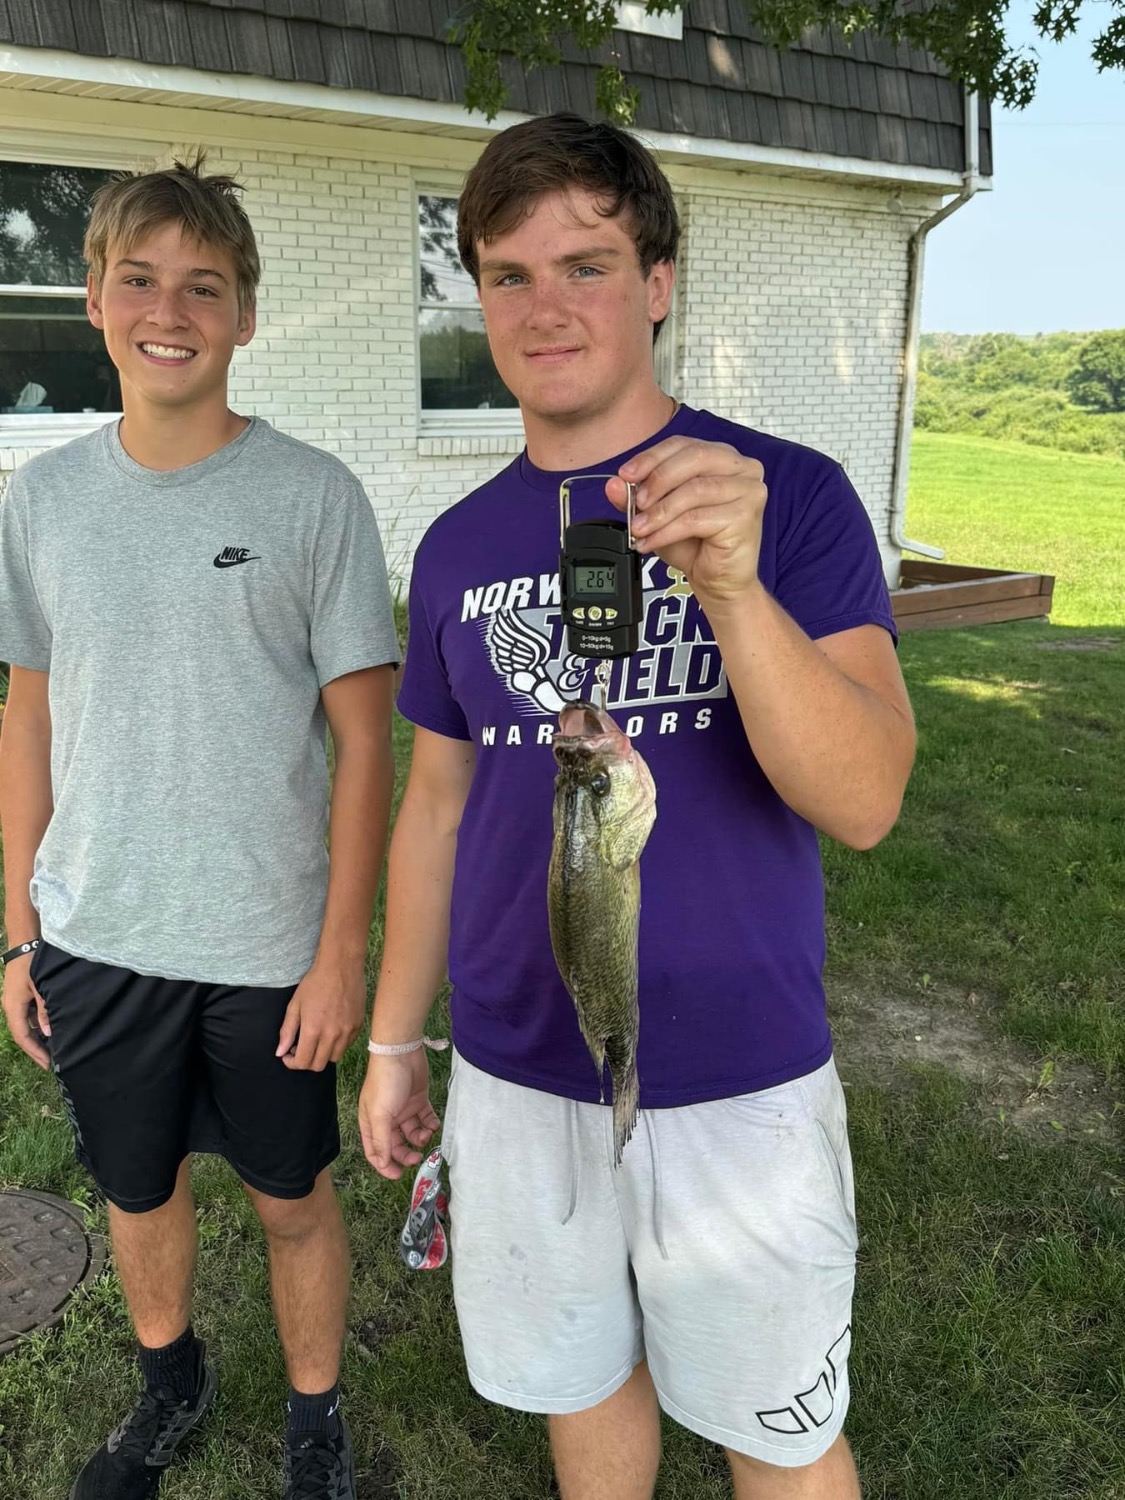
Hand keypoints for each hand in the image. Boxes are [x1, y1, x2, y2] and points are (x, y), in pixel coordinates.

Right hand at [1, 958, 50, 1069]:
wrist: (25, 943)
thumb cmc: (33, 964)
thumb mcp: (41, 987)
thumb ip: (45, 1010)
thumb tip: (48, 1033)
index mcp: (13, 1008)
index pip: (22, 1037)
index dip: (34, 1052)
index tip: (48, 1064)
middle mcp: (11, 1008)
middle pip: (22, 1034)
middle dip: (36, 1049)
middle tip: (51, 1063)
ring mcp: (15, 1002)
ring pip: (25, 1026)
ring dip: (37, 1038)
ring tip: (53, 1050)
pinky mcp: (21, 996)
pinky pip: (28, 1016)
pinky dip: (38, 1026)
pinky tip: (50, 1030)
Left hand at [275, 957, 364, 1071]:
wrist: (341, 966)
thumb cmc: (315, 983)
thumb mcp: (295, 1005)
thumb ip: (287, 1031)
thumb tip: (280, 1052)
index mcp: (313, 1030)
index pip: (303, 1062)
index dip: (292, 1063)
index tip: (288, 1055)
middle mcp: (332, 1035)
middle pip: (318, 1065)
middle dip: (306, 1061)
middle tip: (300, 1047)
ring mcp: (348, 1031)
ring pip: (334, 1058)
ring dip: (322, 1054)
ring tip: (316, 1040)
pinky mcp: (358, 1026)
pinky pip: (347, 1045)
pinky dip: (337, 1044)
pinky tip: (330, 1030)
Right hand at [358, 1050, 440, 1179]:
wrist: (401, 1051)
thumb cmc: (386, 1082)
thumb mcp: (380, 1114)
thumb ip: (382, 1140)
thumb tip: (382, 1164)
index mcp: (372, 1123)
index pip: (375, 1152)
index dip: (385, 1166)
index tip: (399, 1175)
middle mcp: (387, 1119)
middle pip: (396, 1145)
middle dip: (406, 1154)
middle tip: (417, 1157)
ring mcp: (403, 1110)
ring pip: (412, 1133)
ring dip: (420, 1138)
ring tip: (426, 1134)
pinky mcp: (418, 1100)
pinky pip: (425, 1119)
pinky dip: (430, 1124)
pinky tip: (433, 1123)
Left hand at [607, 437, 767, 607]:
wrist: (719, 581)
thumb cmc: (697, 544)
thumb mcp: (658, 515)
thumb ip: (636, 497)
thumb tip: (614, 484)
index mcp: (722, 457)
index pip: (683, 444)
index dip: (651, 457)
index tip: (625, 475)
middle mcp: (742, 468)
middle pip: (693, 458)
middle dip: (657, 480)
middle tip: (635, 503)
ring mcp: (748, 490)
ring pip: (694, 490)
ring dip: (659, 511)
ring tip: (638, 529)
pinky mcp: (745, 516)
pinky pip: (696, 518)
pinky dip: (667, 531)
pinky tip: (651, 541)